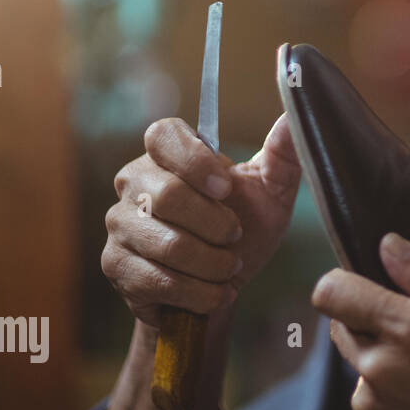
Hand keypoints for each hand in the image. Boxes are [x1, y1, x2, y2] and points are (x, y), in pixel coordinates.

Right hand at [101, 114, 299, 327]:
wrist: (220, 286)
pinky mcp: (116, 266)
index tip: (227, 187)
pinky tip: (215, 291)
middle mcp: (134, 183)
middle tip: (236, 236)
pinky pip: (160, 281)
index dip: (195, 161)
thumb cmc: (244, 230)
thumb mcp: (272, 193)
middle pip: (168, 195)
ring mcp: (119, 224)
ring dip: (214, 264)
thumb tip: (294, 117)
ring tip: (228, 266)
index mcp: (167, 155)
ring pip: (167, 244)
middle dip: (217, 225)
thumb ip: (283, 155)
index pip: (163, 135)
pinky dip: (201, 292)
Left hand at [312, 233, 409, 409]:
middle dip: (372, 314)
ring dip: (385, 354)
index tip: (374, 280)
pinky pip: (372, 396)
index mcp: (402, 331)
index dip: (346, 277)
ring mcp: (374, 409)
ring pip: (360, 361)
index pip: (331, 292)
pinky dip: (393, 388)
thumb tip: (389, 245)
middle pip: (342, 324)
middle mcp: (376, 371)